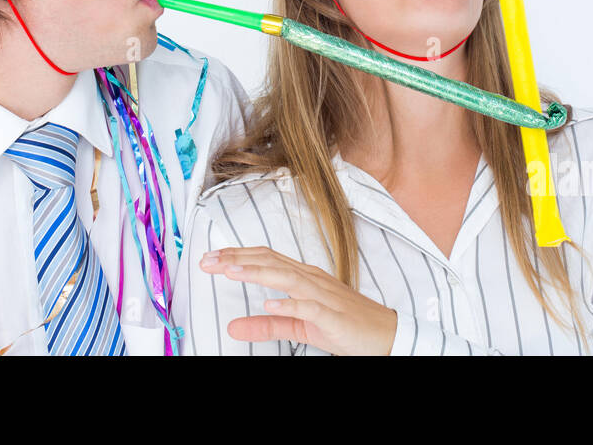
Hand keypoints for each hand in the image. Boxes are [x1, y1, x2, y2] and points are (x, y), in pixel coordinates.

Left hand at [198, 247, 396, 354]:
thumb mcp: (299, 327)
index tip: (210, 258)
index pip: (266, 259)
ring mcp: (323, 295)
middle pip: (270, 262)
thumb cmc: (344, 326)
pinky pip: (309, 307)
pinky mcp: (333, 316)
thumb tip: (233, 327)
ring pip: (286, 278)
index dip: (237, 256)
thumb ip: (267, 325)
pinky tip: (269, 303)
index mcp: (303, 278)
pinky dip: (289, 304)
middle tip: (207, 260)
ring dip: (257, 273)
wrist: (385, 336)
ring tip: (230, 272)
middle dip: (237, 259)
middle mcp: (311, 280)